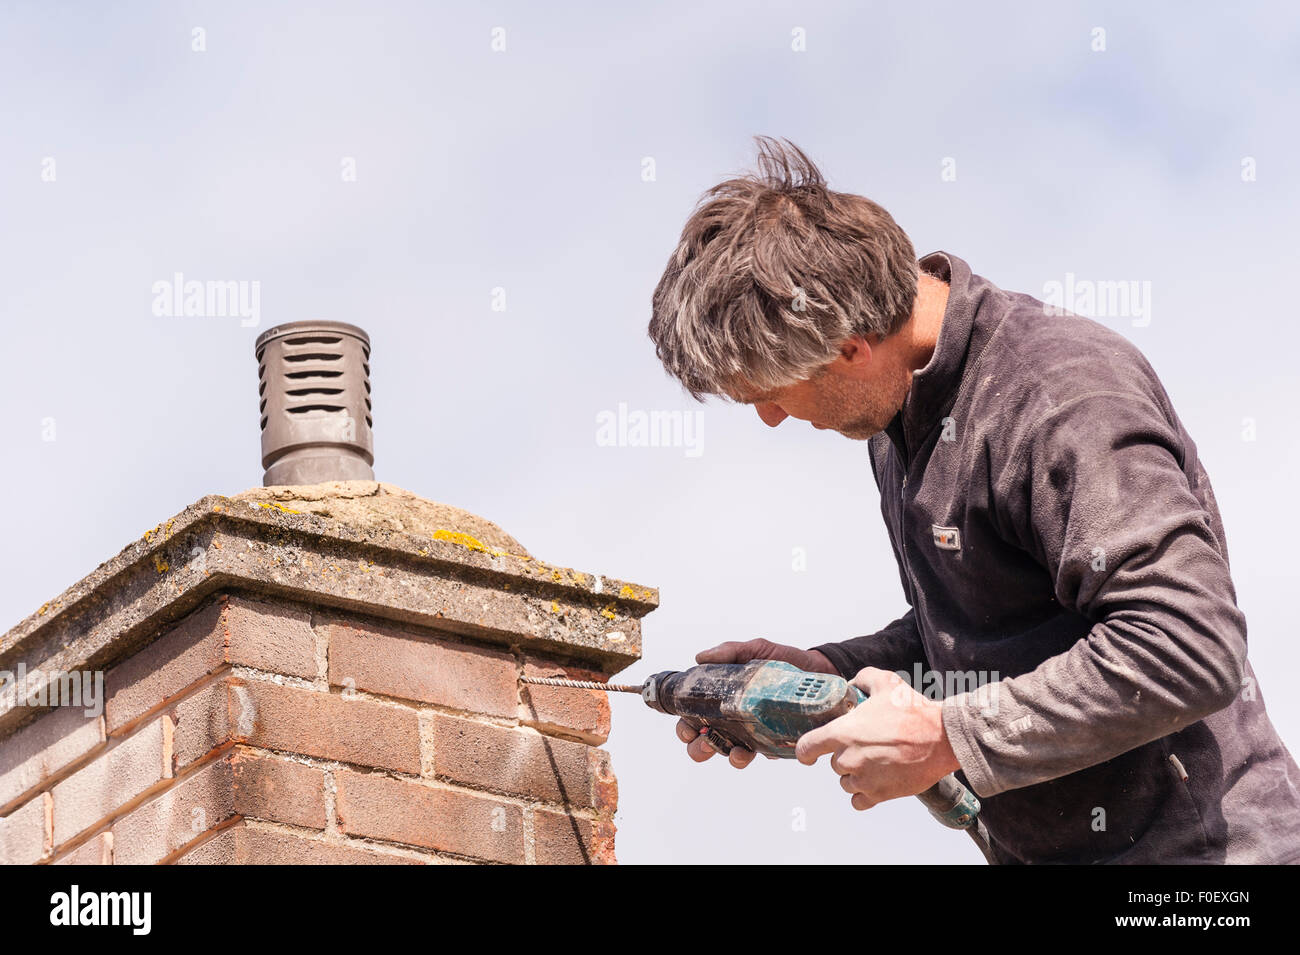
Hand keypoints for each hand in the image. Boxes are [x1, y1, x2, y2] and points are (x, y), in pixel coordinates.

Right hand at [678, 638, 839, 767]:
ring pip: (727, 753)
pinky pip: (756, 755)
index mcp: (723, 698)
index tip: (688, 726)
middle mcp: (733, 718)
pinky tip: (751, 752)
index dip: (685, 725)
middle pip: (703, 740)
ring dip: (723, 755)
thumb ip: (730, 651)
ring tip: (730, 750)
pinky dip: (748, 757)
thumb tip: (700, 658)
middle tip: (704, 739)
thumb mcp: (756, 649)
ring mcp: (752, 731)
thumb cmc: (784, 659)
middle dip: (697, 746)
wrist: (821, 670)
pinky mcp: (772, 740)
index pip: (694, 716)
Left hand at [794, 667, 960, 809]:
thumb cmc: (913, 710)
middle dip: (845, 756)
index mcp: (844, 732)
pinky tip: (873, 783)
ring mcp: (863, 779)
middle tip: (865, 747)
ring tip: (874, 763)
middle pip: (833, 764)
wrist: (942, 738)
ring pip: (845, 783)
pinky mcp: (880, 794)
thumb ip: (863, 678)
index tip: (808, 755)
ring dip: (854, 775)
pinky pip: (858, 802)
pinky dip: (863, 794)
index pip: (808, 746)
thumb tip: (852, 684)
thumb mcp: (886, 682)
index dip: (805, 751)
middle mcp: (848, 758)